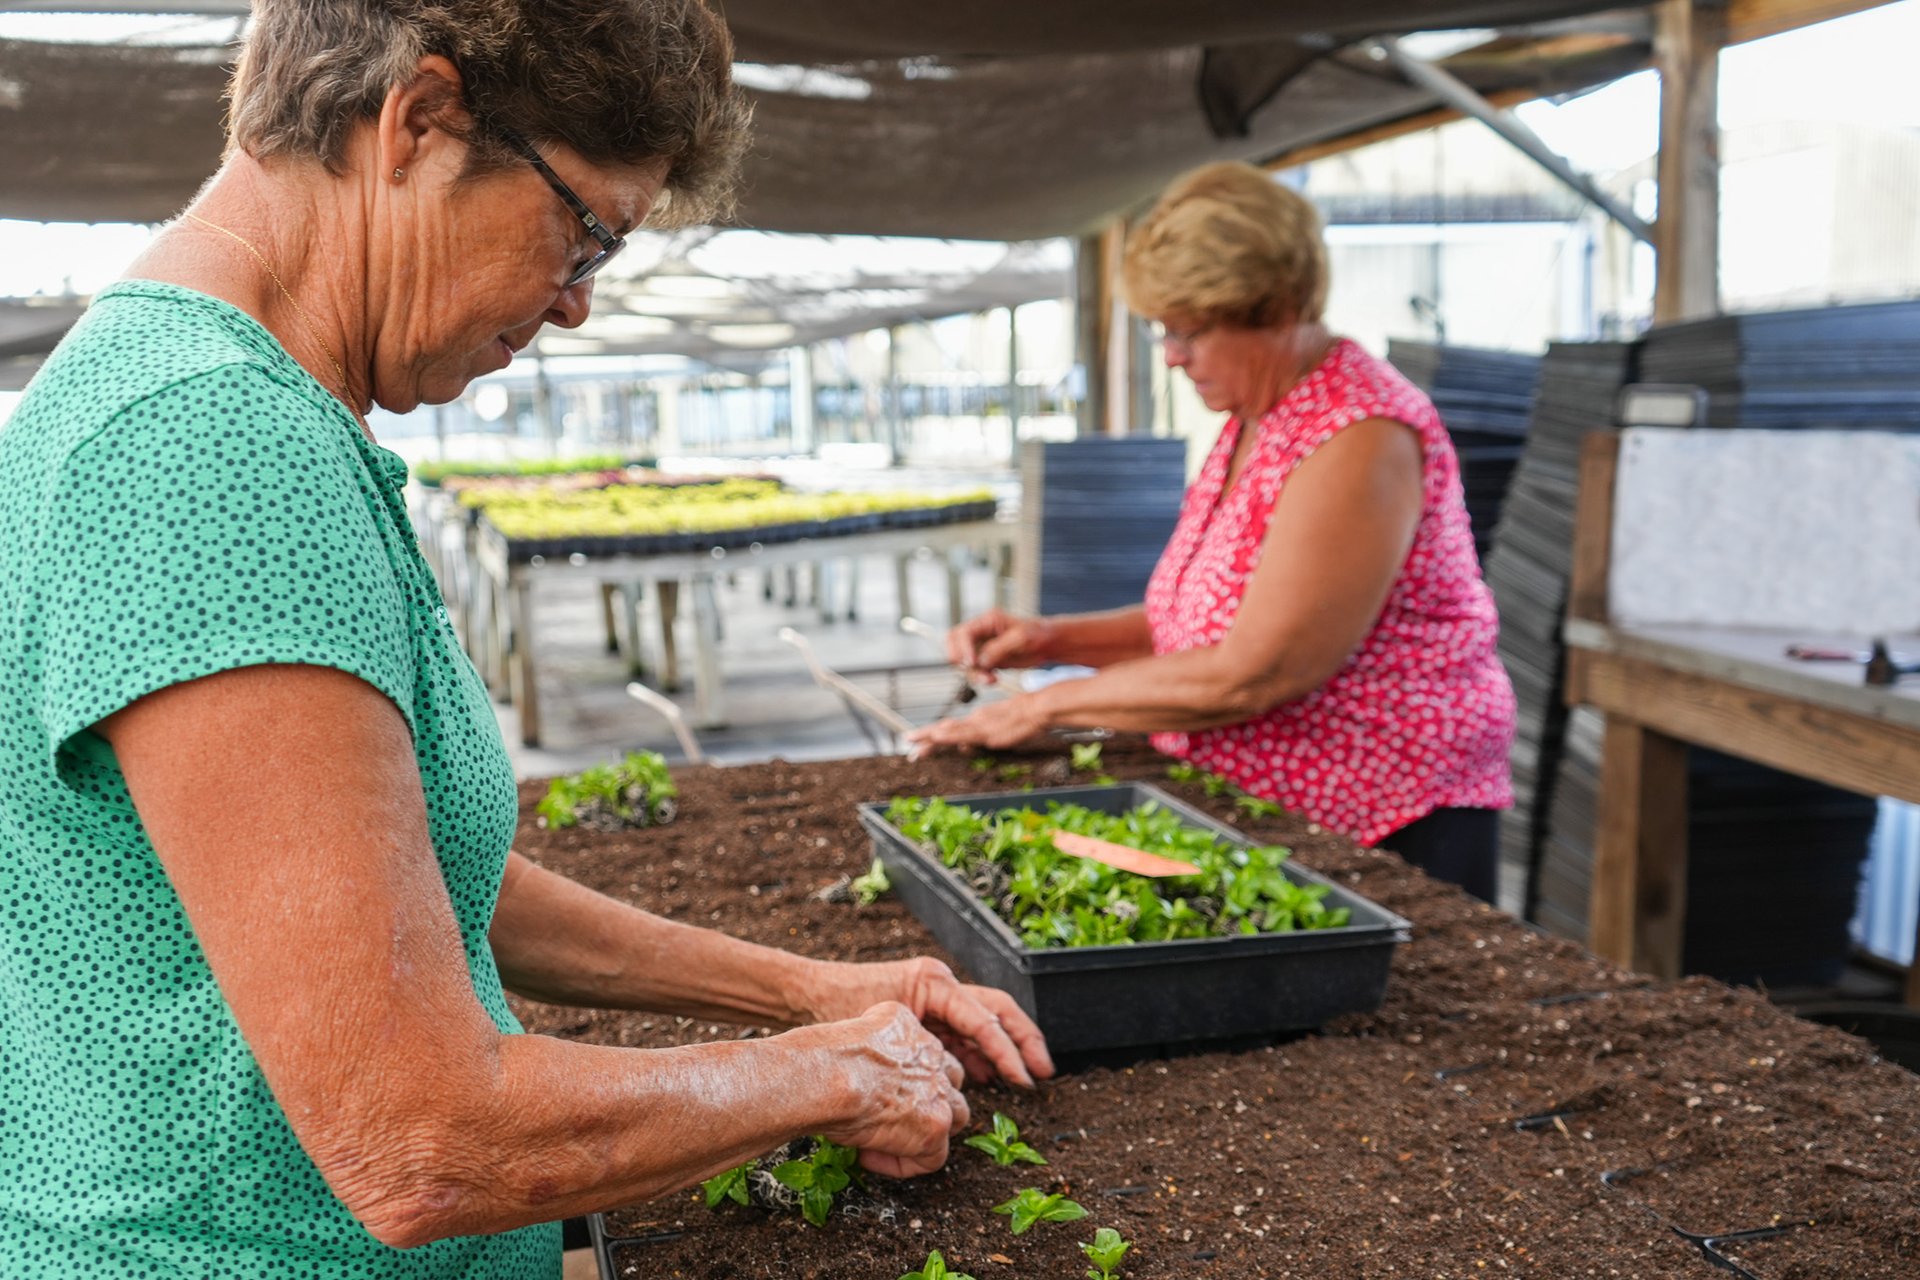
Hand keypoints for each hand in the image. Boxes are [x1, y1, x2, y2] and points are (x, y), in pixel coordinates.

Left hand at [800, 957, 1053, 1086]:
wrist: (804, 994)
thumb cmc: (834, 1006)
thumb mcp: (881, 1027)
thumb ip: (920, 1049)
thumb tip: (957, 1083)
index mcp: (933, 981)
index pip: (984, 1017)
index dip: (1008, 1050)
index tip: (1024, 1078)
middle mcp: (941, 984)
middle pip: (998, 1010)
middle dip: (1023, 1041)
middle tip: (1043, 1073)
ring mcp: (936, 998)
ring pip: (985, 1022)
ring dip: (1005, 1049)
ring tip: (1023, 1080)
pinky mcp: (928, 1013)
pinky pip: (963, 1033)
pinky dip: (979, 1053)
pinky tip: (986, 1079)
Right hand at [815, 1001, 970, 1177]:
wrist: (833, 1075)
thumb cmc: (829, 1056)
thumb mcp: (855, 1034)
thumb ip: (870, 1047)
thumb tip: (859, 1067)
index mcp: (913, 1034)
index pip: (926, 1057)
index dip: (909, 1079)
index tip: (881, 1091)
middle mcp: (932, 1059)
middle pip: (950, 1083)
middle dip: (930, 1102)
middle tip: (896, 1117)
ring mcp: (938, 1094)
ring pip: (953, 1118)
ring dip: (925, 1133)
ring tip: (890, 1142)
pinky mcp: (935, 1126)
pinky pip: (933, 1158)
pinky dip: (902, 1164)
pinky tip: (870, 1156)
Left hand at [904, 694, 1051, 755]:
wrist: (1039, 709)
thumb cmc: (1025, 720)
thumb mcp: (1000, 733)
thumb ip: (981, 738)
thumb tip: (962, 748)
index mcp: (977, 722)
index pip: (950, 729)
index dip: (932, 735)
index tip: (916, 742)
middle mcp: (975, 722)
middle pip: (945, 730)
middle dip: (925, 737)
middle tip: (907, 743)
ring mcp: (981, 726)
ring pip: (951, 731)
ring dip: (930, 737)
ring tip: (913, 741)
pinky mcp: (988, 731)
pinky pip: (966, 733)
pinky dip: (951, 735)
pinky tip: (938, 736)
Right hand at [947, 609, 1052, 679]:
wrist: (1047, 645)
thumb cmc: (1037, 634)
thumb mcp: (1020, 638)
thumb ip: (999, 648)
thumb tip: (980, 661)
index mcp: (987, 621)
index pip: (963, 633)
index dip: (963, 648)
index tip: (972, 662)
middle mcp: (980, 633)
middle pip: (955, 645)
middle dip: (961, 660)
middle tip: (974, 669)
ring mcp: (982, 648)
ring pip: (964, 662)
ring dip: (974, 673)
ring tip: (991, 679)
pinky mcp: (988, 661)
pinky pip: (976, 671)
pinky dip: (981, 678)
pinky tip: (993, 679)